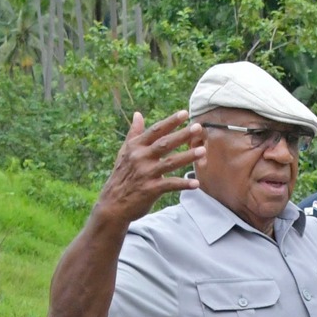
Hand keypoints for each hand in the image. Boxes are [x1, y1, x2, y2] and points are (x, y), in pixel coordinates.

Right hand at [93, 111, 204, 227]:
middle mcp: (140, 158)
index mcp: (135, 147)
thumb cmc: (122, 176)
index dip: (170, 121)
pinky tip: (196, 183)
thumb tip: (138, 114)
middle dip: (182, 135)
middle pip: (164, 144)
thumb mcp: (124, 152)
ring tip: (203, 151)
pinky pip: (170, 185)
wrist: (113, 203)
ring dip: (187, 157)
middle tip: (198, 127)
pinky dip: (183, 184)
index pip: (155, 130)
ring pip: (170, 162)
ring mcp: (146, 173)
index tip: (184, 113)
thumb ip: (134, 133)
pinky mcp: (150, 189)